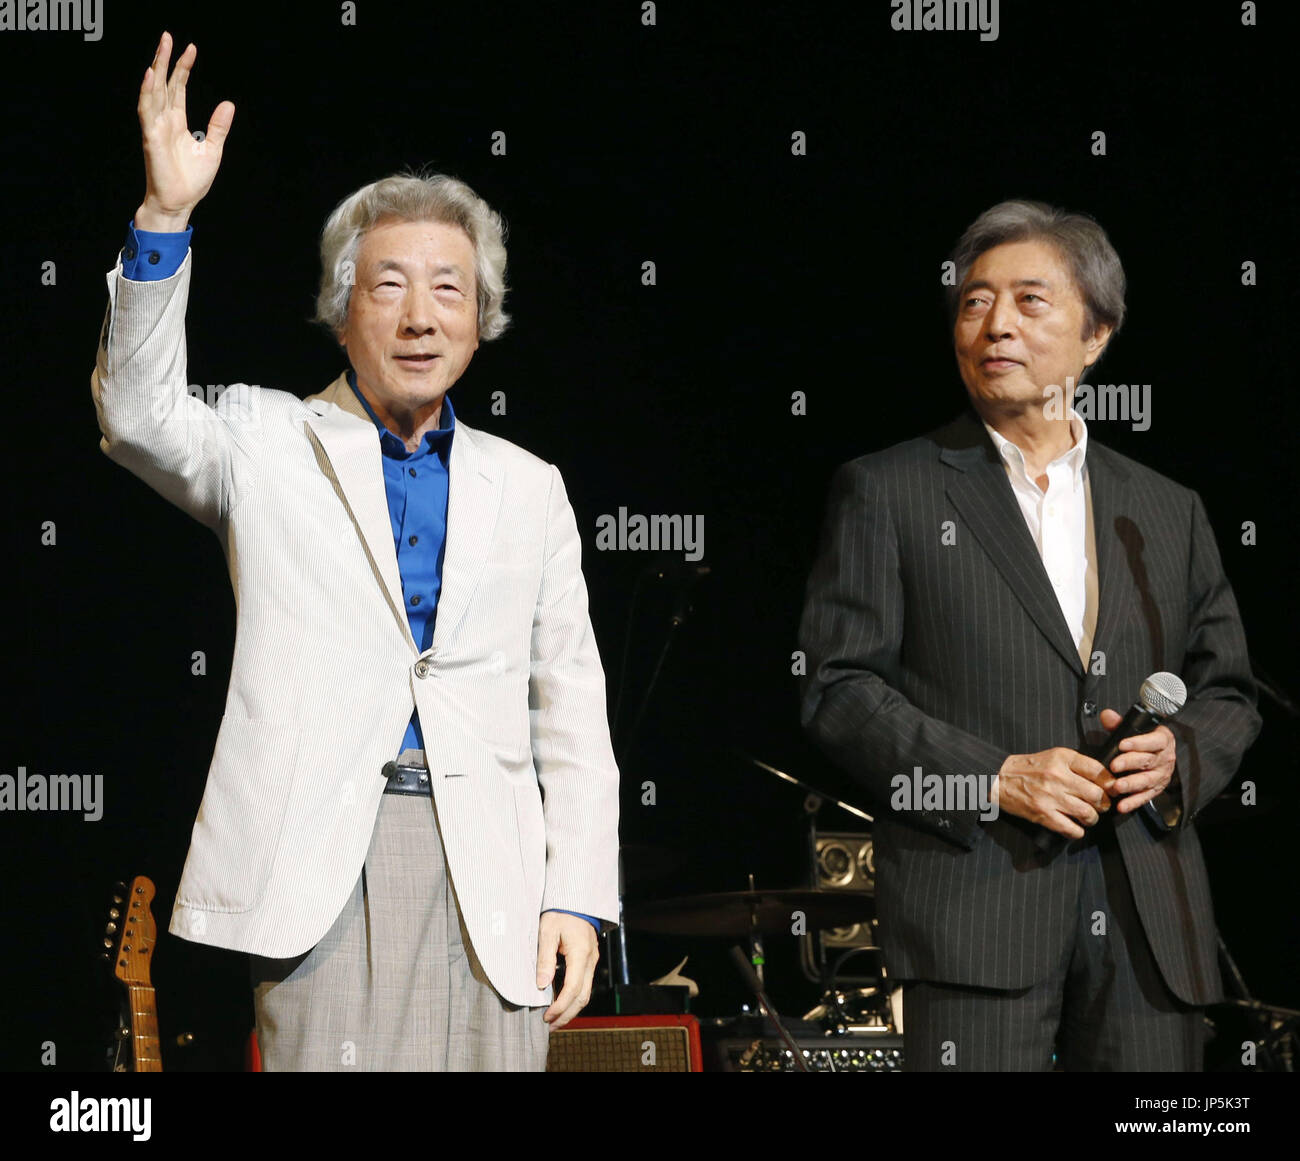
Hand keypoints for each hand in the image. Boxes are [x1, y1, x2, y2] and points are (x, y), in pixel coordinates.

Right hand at [135, 31, 234, 230]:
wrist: (180, 203)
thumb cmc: (192, 180)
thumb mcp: (212, 149)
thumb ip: (218, 126)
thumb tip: (228, 104)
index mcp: (177, 122)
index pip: (178, 88)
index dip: (183, 68)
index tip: (191, 49)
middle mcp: (164, 120)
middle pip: (163, 83)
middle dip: (165, 59)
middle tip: (168, 36)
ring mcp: (156, 127)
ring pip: (154, 91)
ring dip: (156, 68)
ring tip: (161, 47)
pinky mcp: (152, 137)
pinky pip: (148, 111)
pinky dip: (148, 92)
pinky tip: (151, 75)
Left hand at [536, 912, 598, 1028]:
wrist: (574, 899)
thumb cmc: (559, 912)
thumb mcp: (547, 932)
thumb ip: (545, 958)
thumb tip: (542, 985)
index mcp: (580, 954)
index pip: (573, 988)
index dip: (560, 1006)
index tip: (546, 1016)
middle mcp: (590, 960)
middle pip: (583, 996)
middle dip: (567, 1014)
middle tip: (550, 1025)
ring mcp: (592, 960)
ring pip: (586, 992)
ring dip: (571, 1008)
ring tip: (555, 1019)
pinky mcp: (589, 959)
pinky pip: (585, 984)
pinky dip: (574, 997)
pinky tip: (562, 1002)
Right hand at [993, 746, 1116, 838]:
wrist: (998, 779)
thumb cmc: (1028, 768)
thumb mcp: (1053, 756)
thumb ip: (1076, 765)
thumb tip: (1104, 779)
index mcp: (1062, 758)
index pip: (1098, 771)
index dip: (1110, 783)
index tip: (1111, 790)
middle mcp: (1058, 776)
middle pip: (1096, 795)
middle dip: (1103, 804)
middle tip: (1100, 806)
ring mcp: (1050, 796)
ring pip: (1087, 813)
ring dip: (1092, 818)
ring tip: (1088, 817)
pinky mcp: (1043, 814)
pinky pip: (1071, 829)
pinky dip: (1077, 831)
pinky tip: (1074, 827)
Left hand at [1098, 707, 1175, 813]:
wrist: (1157, 755)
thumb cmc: (1141, 740)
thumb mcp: (1133, 729)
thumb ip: (1119, 724)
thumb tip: (1107, 715)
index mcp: (1163, 740)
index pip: (1154, 741)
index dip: (1139, 743)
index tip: (1122, 744)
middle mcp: (1165, 758)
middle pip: (1148, 761)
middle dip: (1130, 763)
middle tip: (1114, 766)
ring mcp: (1162, 775)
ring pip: (1147, 780)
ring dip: (1131, 784)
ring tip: (1116, 787)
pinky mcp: (1156, 790)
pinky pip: (1145, 797)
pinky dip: (1133, 802)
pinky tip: (1121, 806)